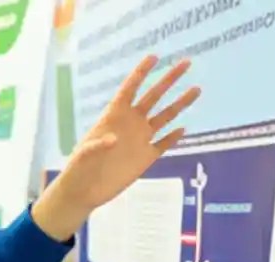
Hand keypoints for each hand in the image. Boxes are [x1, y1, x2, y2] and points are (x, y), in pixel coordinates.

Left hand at [34, 55, 201, 239]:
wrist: (84, 192)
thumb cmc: (78, 169)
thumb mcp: (82, 156)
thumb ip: (95, 146)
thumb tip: (113, 139)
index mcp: (113, 116)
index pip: (130, 89)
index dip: (141, 72)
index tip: (154, 56)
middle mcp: (130, 123)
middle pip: (154, 96)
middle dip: (170, 79)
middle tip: (186, 62)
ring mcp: (140, 139)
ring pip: (165, 117)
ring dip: (180, 103)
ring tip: (196, 89)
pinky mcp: (146, 157)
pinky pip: (163, 144)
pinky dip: (173, 137)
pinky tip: (183, 129)